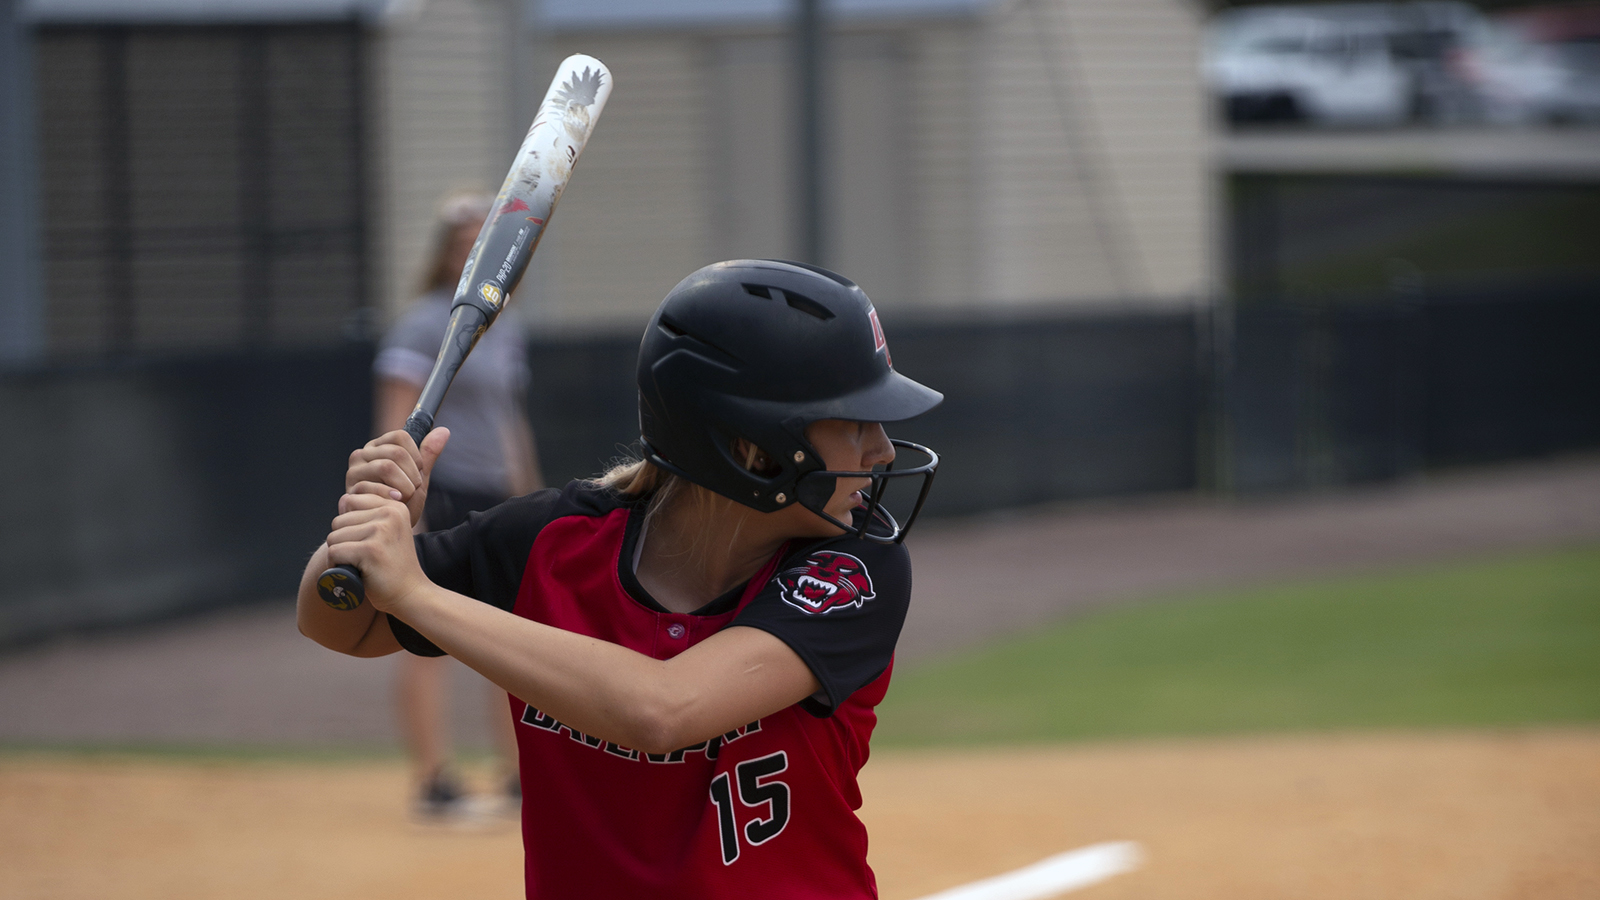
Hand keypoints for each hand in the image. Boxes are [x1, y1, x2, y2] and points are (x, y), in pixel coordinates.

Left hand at [325, 484, 428, 612]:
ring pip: (333, 537)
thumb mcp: (388, 531)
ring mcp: (381, 531)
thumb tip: (343, 499)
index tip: (366, 541)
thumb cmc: (392, 565)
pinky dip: (336, 566)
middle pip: (338, 520)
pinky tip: (354, 572)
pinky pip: (334, 552)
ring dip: (339, 555)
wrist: (410, 593)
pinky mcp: (371, 550)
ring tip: (360, 564)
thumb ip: (369, 513)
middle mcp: (390, 513)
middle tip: (362, 557)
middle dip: (343, 541)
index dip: (348, 525)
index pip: (349, 500)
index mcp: (395, 506)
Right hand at [344, 428, 450, 527]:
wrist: (386, 530)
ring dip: (405, 486)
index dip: (416, 456)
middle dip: (413, 475)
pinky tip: (395, 503)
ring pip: (386, 467)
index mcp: (378, 447)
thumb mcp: (419, 478)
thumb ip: (428, 455)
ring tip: (404, 498)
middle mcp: (362, 455)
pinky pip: (374, 487)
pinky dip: (391, 497)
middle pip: (396, 452)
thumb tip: (444, 431)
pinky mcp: (348, 490)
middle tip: (413, 490)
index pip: (400, 436)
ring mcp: (353, 473)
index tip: (419, 472)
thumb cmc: (402, 503)